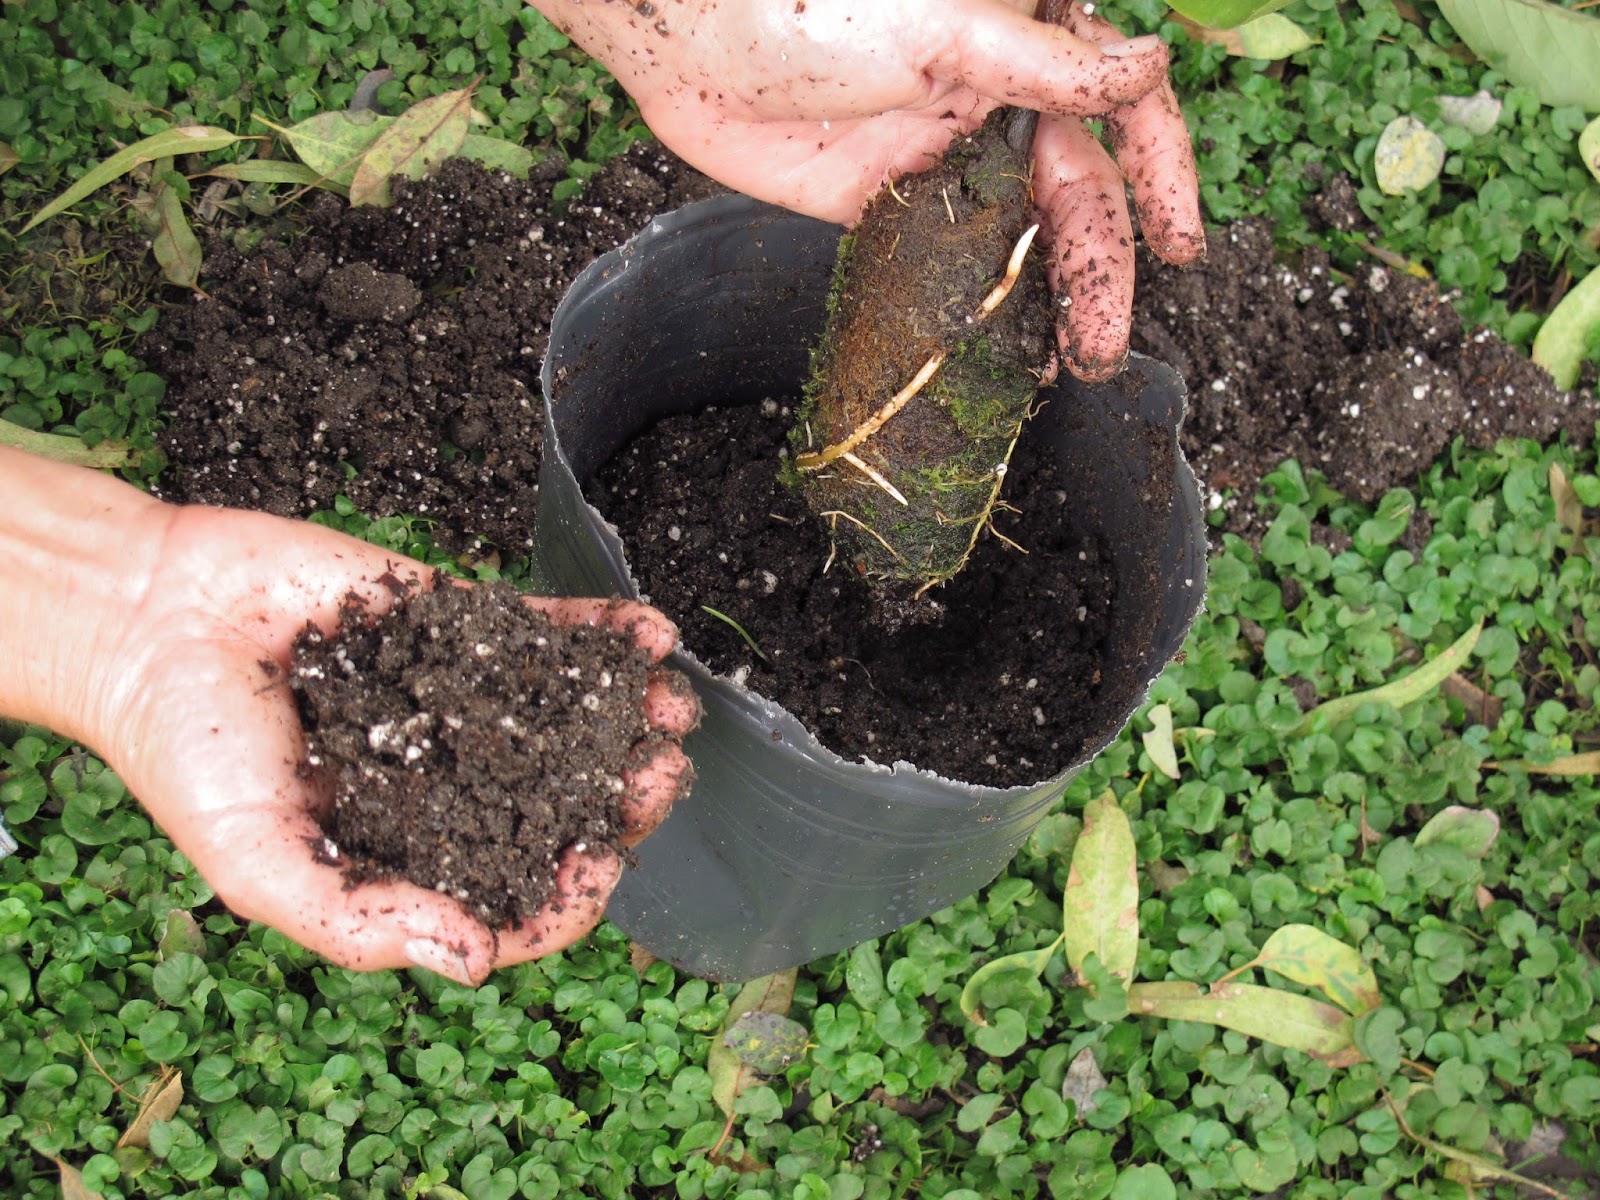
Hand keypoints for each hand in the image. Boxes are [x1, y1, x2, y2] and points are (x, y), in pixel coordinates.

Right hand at [1, 449, 697, 984]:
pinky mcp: (453, 625)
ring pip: (568, 720)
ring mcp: (459, 703)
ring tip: (672, 711)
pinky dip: (598, 633)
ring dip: (629, 718)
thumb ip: (358, 921)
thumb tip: (475, 962)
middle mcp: (446, 783)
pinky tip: (648, 634)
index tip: (598, 867)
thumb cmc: (187, 752)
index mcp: (408, 856)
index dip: (564, 893)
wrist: (151, 621)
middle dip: (621, 798)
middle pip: (560, 805)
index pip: (511, 895)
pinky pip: (541, 633)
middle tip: (661, 778)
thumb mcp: (256, 865)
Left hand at [530, 0, 1203, 379]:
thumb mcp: (941, 28)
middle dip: (1100, 270)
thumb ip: (1042, 63)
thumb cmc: (812, 2)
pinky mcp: (889, 203)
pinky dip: (983, 303)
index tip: (1182, 243)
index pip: (1120, 109)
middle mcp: (995, 102)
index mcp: (1023, 43)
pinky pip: (953, 258)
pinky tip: (1005, 347)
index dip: (1160, 174)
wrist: (690, 38)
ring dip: (1051, 299)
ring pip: (1021, 236)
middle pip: (1075, 194)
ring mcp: (944, 157)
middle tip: (1103, 346)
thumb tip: (1148, 66)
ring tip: (1069, 361)